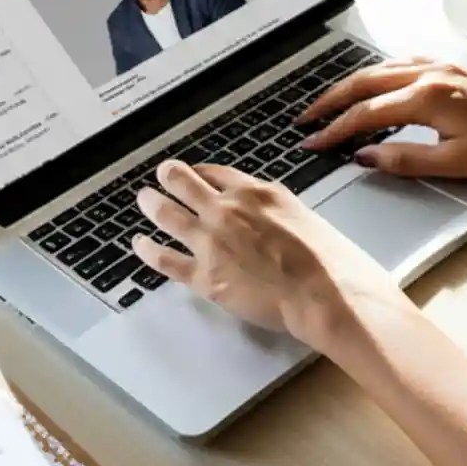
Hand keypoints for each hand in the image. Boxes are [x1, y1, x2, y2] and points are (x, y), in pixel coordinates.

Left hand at [132, 161, 400, 350]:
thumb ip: (273, 212)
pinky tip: (139, 244)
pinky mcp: (205, 276)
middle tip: (162, 174)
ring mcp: (211, 242)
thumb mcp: (302, 215)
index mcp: (255, 193)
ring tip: (143, 199)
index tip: (195, 173)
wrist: (323, 292)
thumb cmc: (327, 261)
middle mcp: (227, 210)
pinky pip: (165, 260)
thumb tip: (263, 218)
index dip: (201, 172)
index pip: (217, 173)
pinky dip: (148, 251)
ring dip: (152, 204)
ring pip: (167, 214)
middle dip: (170, 176)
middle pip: (185, 183)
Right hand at [298, 58, 466, 177]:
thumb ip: (405, 160)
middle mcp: (430, 75)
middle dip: (331, 102)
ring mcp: (441, 67)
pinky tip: (375, 83)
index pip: (365, 115)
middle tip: (306, 120)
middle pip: (365, 83)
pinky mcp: (453, 68)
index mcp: (427, 98)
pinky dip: (379, 73)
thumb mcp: (456, 164)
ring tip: (330, 103)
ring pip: (381, 68)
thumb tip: (366, 157)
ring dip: (351, 86)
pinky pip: (402, 63)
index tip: (313, 144)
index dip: (335, 131)